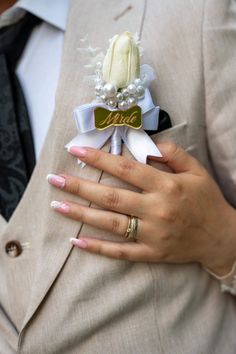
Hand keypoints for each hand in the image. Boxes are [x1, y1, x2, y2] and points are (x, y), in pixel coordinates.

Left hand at [47, 143, 235, 275]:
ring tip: (57, 205)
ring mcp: (152, 235)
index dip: (100, 159)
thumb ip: (172, 153)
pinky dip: (98, 248)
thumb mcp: (196, 170)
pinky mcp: (152, 254)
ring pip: (111, 223)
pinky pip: (121, 252)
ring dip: (82, 214)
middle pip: (112, 196)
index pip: (127, 169)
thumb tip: (145, 144)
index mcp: (167, 186)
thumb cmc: (206, 200)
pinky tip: (77, 240)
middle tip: (55, 179)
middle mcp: (157, 210)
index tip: (76, 151)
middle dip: (80, 186)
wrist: (221, 237)